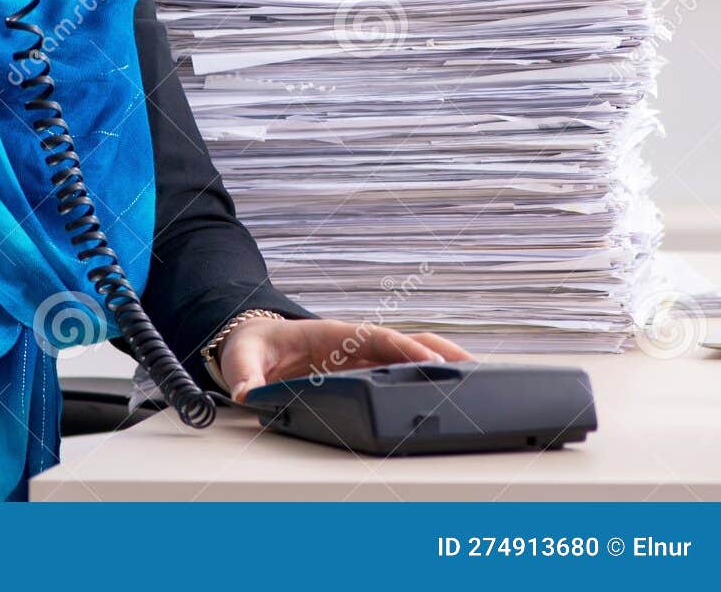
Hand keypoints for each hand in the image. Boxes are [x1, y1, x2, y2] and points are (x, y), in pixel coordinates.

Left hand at [218, 316, 475, 404]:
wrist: (253, 342)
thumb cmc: (253, 346)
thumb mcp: (243, 356)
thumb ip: (245, 374)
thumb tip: (248, 392)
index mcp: (329, 334)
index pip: (373, 338)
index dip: (402, 348)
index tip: (428, 362)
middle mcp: (354, 345)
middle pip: (405, 345)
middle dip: (438, 355)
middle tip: (474, 371)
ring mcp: (364, 358)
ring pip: (413, 357)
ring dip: (445, 365)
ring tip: (483, 382)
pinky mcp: (368, 373)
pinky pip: (406, 373)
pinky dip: (434, 379)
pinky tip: (461, 393)